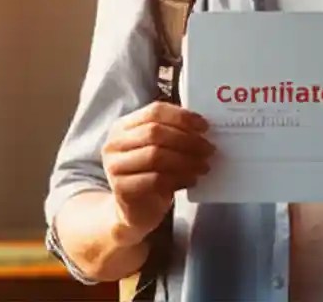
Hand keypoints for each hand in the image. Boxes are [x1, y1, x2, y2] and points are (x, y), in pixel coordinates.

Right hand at [101, 102, 214, 244]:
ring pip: (156, 156)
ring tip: (204, 165)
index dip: (182, 117)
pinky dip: (179, 178)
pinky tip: (192, 180)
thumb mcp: (157, 149)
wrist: (134, 211)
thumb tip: (203, 127)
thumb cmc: (149, 174)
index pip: (154, 111)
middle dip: (187, 140)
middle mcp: (114, 144)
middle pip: (155, 133)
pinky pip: (156, 180)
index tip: (204, 126)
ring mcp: (115, 167)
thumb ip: (172, 134)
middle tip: (208, 148)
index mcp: (123, 127)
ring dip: (186, 160)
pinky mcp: (123, 190)